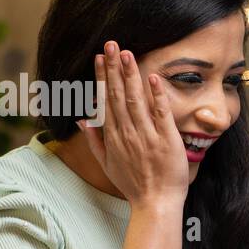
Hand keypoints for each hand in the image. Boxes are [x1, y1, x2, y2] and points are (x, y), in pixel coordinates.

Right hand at [79, 40, 188, 209]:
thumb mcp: (107, 164)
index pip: (106, 100)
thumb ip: (94, 140)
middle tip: (111, 45)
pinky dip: (156, 96)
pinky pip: (160, 114)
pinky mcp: (166, 140)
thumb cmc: (133, 185)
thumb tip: (82, 119)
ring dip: (131, 75)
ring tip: (127, 54)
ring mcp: (146, 136)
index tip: (100, 58)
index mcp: (113, 136)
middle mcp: (127, 133)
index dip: (103, 77)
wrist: (155, 204)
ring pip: (136, 100)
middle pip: (118, 94)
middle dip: (114, 68)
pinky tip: (152, 78)